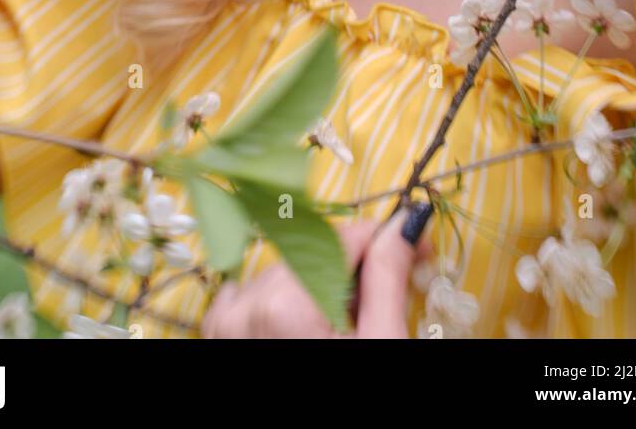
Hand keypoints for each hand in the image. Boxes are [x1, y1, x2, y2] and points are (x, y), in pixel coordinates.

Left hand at [200, 216, 425, 339]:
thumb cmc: (354, 411)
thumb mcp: (382, 345)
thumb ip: (389, 277)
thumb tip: (405, 225)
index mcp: (285, 307)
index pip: (344, 237)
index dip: (386, 239)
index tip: (415, 244)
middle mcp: (244, 305)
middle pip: (315, 252)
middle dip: (356, 265)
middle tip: (391, 292)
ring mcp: (225, 320)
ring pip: (287, 269)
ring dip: (322, 283)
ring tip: (348, 324)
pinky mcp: (219, 331)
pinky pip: (257, 293)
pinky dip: (285, 301)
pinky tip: (309, 333)